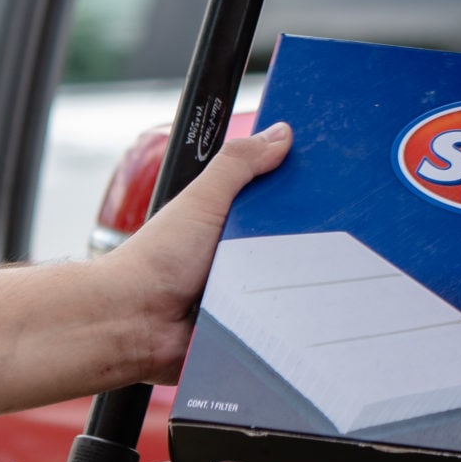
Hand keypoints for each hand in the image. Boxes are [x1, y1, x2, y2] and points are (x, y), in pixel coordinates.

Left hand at [106, 121, 290, 380]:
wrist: (134, 323)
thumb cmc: (155, 262)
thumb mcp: (202, 199)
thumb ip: (238, 164)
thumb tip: (278, 134)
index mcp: (223, 217)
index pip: (275, 197)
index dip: (298, 190)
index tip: (326, 183)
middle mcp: (235, 253)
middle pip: (291, 240)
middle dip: (305, 240)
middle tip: (314, 235)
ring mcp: (242, 291)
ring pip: (292, 282)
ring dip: (296, 283)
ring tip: (293, 277)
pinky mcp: (247, 327)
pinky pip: (281, 320)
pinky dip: (286, 317)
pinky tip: (289, 311)